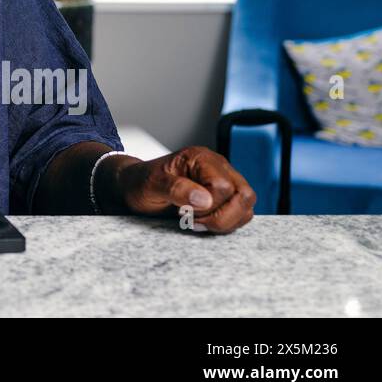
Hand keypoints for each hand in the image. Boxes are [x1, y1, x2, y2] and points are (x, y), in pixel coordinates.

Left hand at [113, 146, 255, 233]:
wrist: (134, 188)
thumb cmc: (141, 183)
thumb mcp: (151, 185)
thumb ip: (175, 189)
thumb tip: (204, 199)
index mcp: (200, 158)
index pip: (223, 186)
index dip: (208, 205)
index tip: (183, 211)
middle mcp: (217, 166)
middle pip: (244, 195)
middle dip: (222, 217)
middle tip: (193, 220)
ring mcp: (225, 180)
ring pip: (247, 206)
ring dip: (227, 222)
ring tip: (197, 222)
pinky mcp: (226, 197)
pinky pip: (243, 213)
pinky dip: (229, 223)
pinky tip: (205, 222)